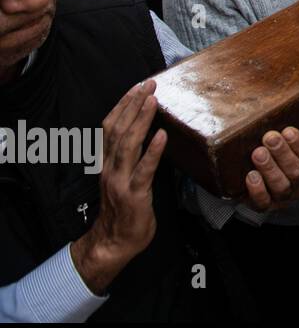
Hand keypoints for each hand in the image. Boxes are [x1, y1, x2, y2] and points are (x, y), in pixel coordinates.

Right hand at [70, 80, 167, 294]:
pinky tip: (162, 135)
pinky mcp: (134, 195)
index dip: (123, 105)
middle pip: (118, 130)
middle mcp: (110, 168)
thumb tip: (148, 135)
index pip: (110, 127)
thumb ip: (130, 158)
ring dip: (141, 120)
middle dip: (133, 104)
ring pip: (128, 145)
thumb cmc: (124, 211)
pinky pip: (144, 170)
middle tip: (148, 83)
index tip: (137, 87)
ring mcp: (120, 181)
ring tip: (153, 101)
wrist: (114, 243)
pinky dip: (153, 151)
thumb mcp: (123, 179)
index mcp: (107, 163)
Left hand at [244, 126, 298, 211]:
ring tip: (258, 153)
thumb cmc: (279, 152)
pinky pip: (263, 203)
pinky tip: (251, 175)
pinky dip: (257, 189)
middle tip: (269, 137)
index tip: (288, 131)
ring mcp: (282, 198)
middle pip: (297, 172)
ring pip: (282, 187)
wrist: (250, 168)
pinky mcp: (263, 206)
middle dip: (283, 154)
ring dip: (270, 169)